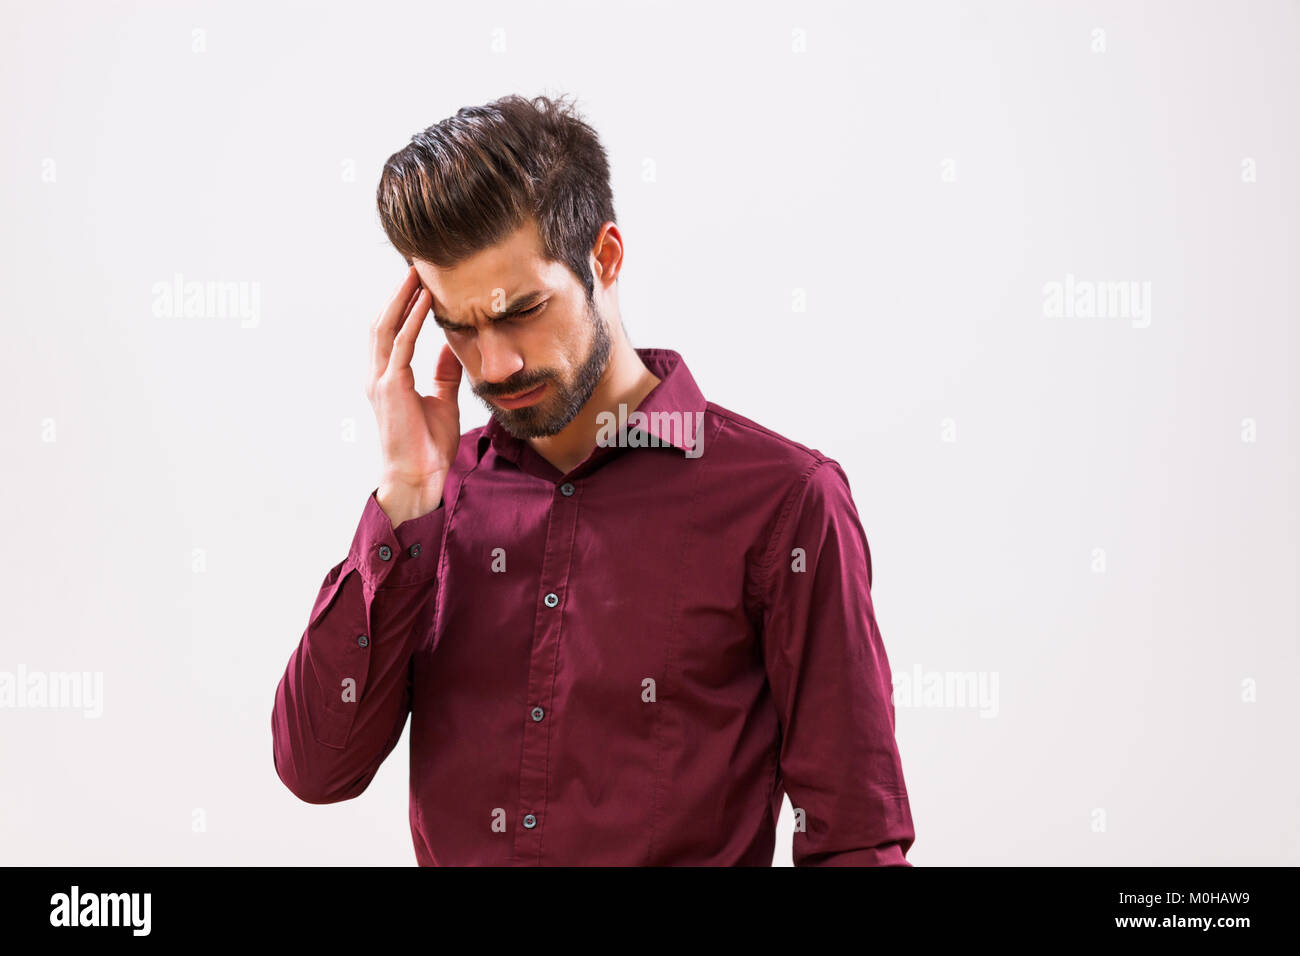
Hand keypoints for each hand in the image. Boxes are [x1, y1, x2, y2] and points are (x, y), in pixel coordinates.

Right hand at [366, 266, 462, 523]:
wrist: (420, 477)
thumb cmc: (429, 446)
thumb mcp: (443, 401)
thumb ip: (444, 374)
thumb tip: (453, 347)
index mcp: (388, 378)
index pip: (392, 332)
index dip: (402, 306)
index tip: (420, 283)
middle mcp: (378, 375)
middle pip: (382, 323)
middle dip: (398, 293)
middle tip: (417, 266)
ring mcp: (381, 381)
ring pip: (386, 328)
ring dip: (402, 298)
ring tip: (418, 274)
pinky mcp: (391, 388)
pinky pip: (402, 345)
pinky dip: (412, 320)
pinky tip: (426, 301)